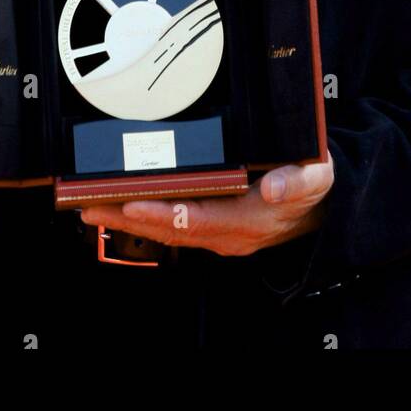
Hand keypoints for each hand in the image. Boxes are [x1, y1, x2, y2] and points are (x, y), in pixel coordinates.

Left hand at [80, 157, 334, 255]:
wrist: (321, 207)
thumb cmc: (313, 186)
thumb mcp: (316, 177)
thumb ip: (297, 182)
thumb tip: (276, 189)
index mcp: (248, 221)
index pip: (197, 220)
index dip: (163, 214)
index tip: (132, 204)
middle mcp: (228, 233)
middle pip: (170, 229)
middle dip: (127, 218)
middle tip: (89, 204)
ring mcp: (218, 232)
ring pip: (166, 229)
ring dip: (127, 219)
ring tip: (90, 205)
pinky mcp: (212, 225)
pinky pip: (172, 224)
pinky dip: (144, 216)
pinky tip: (119, 204)